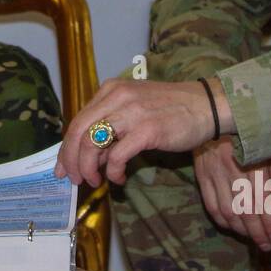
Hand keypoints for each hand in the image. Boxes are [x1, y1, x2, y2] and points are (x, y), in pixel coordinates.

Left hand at [56, 78, 217, 187]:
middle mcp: (117, 97)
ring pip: (91, 143)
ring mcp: (132, 112)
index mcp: (111, 90)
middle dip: (71, 159)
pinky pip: (117, 155)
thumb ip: (111, 127)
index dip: (66, 147)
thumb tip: (89, 156)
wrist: (207, 105)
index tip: (63, 167)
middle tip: (74, 179)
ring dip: (88, 167)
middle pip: (78, 131)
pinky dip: (112, 171)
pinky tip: (119, 178)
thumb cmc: (170, 109)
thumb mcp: (134, 109)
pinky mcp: (147, 130)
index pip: (77, 120)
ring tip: (95, 180)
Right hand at [193, 138, 270, 251]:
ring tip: (255, 239)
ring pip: (228, 212)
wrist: (216, 116)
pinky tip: (234, 227)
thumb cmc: (250, 133)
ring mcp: (214, 174)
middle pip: (245, 211)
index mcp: (253, 163)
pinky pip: (211, 206)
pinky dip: (222, 221)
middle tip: (269, 246)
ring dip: (242, 230)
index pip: (263, 201)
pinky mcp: (201, 176)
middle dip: (258, 233)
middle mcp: (232, 171)